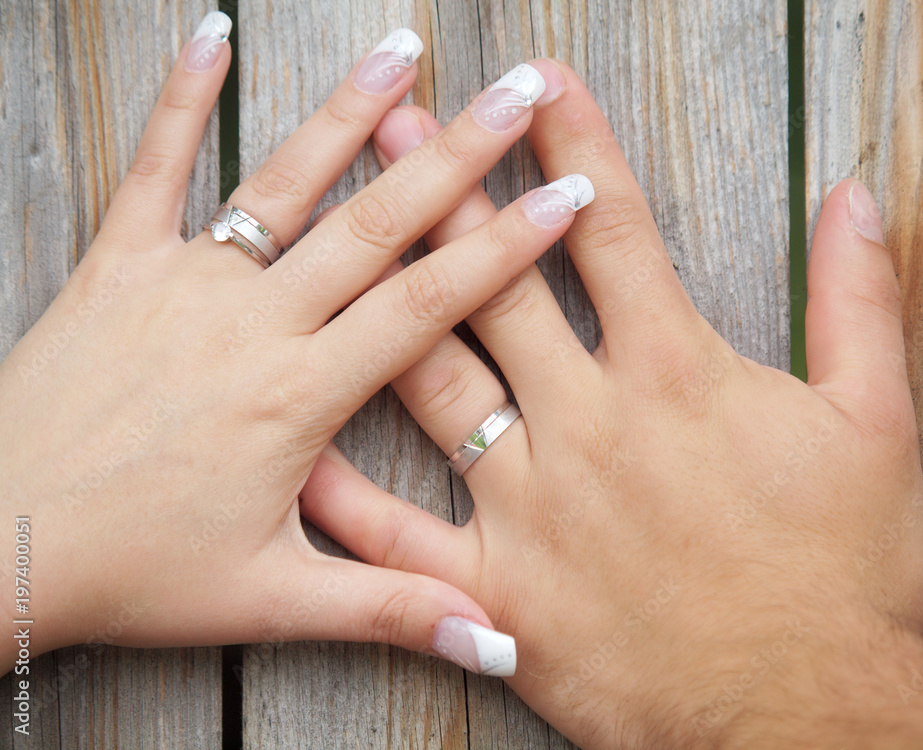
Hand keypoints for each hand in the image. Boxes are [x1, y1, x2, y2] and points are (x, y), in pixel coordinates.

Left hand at [0, 18, 579, 676]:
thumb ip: (388, 607)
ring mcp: (181, 284)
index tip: (566, 196)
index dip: (504, 248)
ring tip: (402, 49)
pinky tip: (212, 34)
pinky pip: (151, 169)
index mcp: (299, 397)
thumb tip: (494, 642)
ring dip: (347, 112)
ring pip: (281, 183)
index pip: (428, 305)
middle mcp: (251, 323)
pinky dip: (180, 100)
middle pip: (376, 223)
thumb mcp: (271, 598)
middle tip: (517, 93)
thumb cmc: (133, 572)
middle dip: (457, 152)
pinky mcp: (116, 268)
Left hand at [303, 61, 922, 746]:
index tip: (538, 81)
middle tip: (401, 119)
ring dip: (387, 294)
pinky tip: (300, 442)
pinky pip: (398, 532)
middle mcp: (589, 423)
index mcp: (675, 375)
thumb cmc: (843, 574)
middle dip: (449, 192)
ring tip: (344, 226)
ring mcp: (531, 503)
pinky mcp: (498, 585)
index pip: (611, 230)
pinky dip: (346, 488)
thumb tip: (852, 196)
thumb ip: (858, 300)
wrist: (804, 712)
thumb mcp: (876, 423)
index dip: (573, 145)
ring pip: (437, 378)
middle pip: (498, 283)